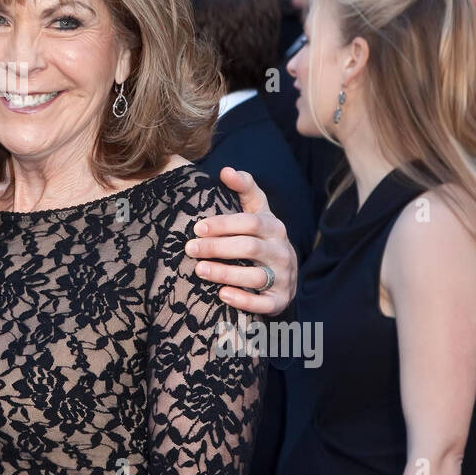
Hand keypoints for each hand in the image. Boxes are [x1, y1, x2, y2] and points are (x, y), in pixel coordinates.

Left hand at [185, 165, 296, 315]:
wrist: (285, 272)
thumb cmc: (261, 236)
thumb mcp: (257, 210)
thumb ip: (244, 188)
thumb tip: (225, 170)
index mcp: (273, 227)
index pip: (250, 222)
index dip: (223, 224)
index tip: (196, 227)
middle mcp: (281, 251)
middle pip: (249, 248)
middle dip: (217, 248)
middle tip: (190, 248)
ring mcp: (283, 277)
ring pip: (255, 277)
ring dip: (225, 273)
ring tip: (199, 270)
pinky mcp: (280, 300)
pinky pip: (264, 304)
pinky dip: (243, 300)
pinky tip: (221, 295)